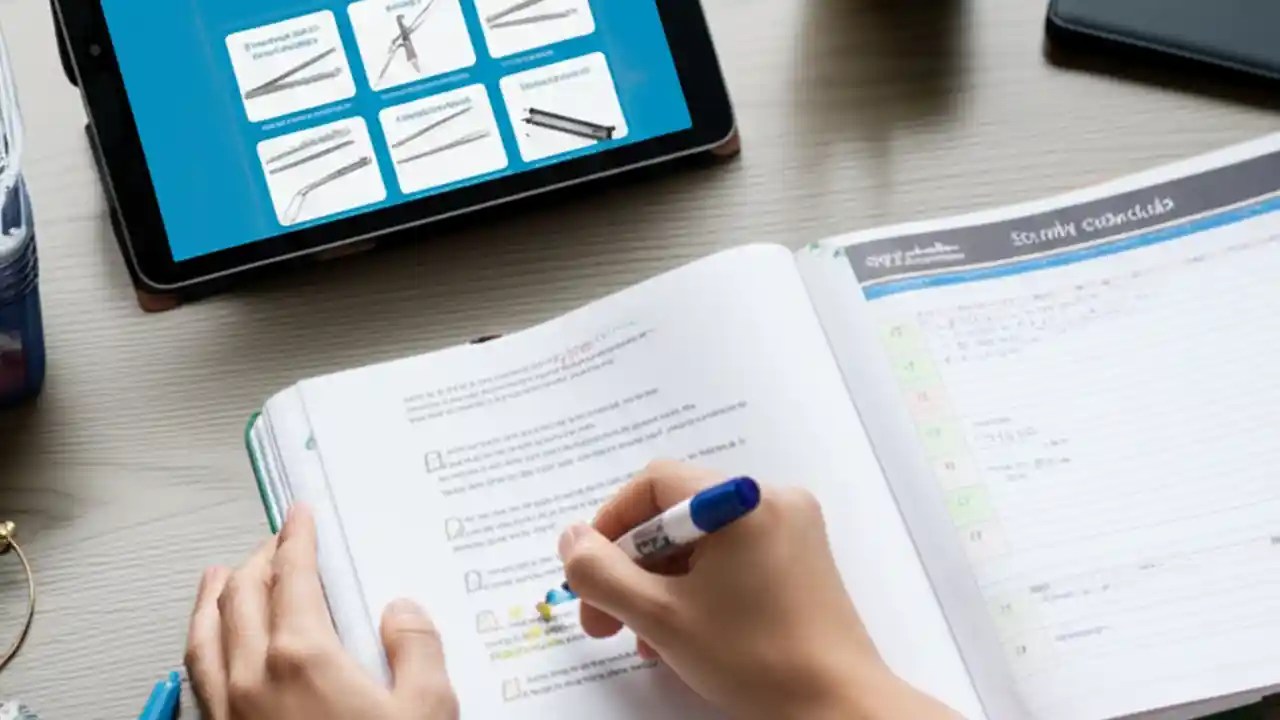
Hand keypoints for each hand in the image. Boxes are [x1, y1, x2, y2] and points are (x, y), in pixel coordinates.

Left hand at [185, 505, 458, 719]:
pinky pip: (195, 676)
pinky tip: (207, 647)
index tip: (300, 516)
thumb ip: (418, 648)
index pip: (292, 573)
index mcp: (303, 654)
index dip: (297, 536)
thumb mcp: (428, 711)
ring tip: (220, 576)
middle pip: (242, 593)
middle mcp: (252, 675)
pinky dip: (198, 643)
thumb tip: (402, 610)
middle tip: (277, 542)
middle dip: (258, 557)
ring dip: (214, 596)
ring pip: (203, 632)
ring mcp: (226, 710)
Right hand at [559, 461, 958, 719]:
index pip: (654, 484)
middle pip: (676, 514)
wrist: (838, 707)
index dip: (610, 525)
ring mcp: (792, 530)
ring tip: (641, 640)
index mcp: (742, 499)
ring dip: (660, 586)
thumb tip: (570, 540)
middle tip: (601, 620)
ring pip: (702, 542)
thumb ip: (602, 572)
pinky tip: (679, 635)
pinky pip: (732, 558)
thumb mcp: (660, 616)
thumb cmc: (754, 657)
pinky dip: (698, 589)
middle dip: (631, 568)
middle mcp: (772, 500)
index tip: (587, 573)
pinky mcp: (801, 560)